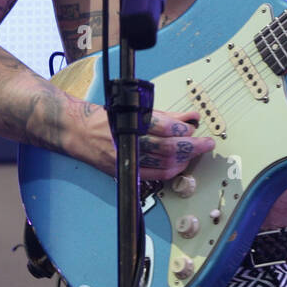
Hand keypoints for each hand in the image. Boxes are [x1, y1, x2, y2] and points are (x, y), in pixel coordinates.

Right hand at [79, 105, 214, 179]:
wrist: (79, 132)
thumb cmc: (108, 118)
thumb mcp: (138, 110)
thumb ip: (167, 115)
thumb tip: (191, 118)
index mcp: (132, 122)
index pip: (166, 128)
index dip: (185, 129)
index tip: (195, 127)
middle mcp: (130, 143)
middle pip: (169, 148)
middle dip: (192, 147)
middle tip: (207, 143)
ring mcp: (127, 160)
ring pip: (164, 165)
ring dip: (184, 160)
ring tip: (195, 153)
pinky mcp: (126, 172)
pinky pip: (155, 176)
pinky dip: (171, 171)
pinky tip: (179, 164)